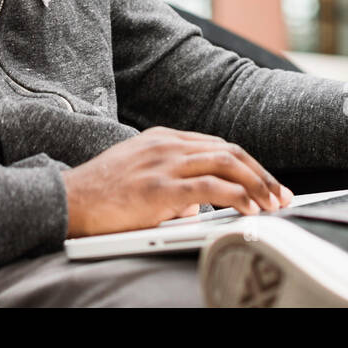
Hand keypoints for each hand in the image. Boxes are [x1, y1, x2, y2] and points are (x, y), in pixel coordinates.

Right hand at [62, 126, 294, 237]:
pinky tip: (249, 209)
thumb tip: (197, 207)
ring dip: (257, 184)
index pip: (217, 145)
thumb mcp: (139, 176)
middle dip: (261, 173)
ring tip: (273, 204)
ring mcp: (164, 163)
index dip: (248, 164)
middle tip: (281, 195)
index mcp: (163, 138)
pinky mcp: (160, 187)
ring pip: (226, 163)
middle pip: (229, 150)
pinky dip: (237, 197)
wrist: (67, 200)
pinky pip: (211, 188)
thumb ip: (170, 184)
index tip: (266, 183)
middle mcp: (167, 144)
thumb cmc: (99, 195)